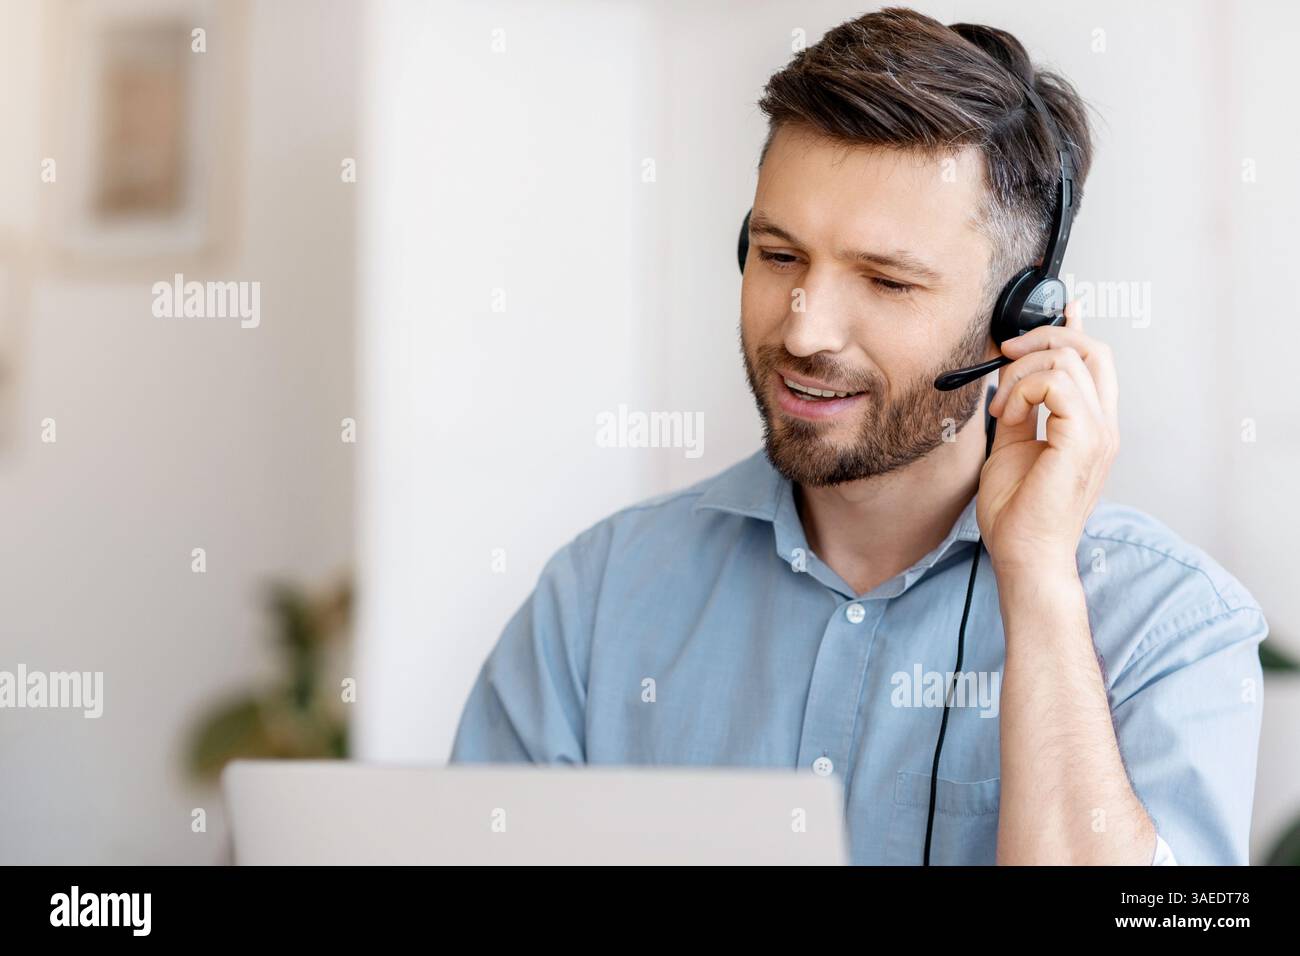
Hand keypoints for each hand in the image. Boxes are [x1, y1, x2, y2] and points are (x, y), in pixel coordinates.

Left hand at [976, 302, 1118, 573]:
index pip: (1096, 363)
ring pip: (1070, 359)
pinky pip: (1057, 384)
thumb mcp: (1014, 446)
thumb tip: (1011, 379)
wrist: (1024, 555)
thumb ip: (1021, 411)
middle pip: (1091, 349)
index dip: (1078, 329)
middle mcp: (1103, 426)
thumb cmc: (1018, 513)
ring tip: (1002, 407)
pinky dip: (1024, 389)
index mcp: (1092, 427)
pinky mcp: (1083, 440)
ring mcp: (1099, 433)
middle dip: (1042, 339)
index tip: (1064, 308)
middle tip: (1005, 355)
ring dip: (1023, 372)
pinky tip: (1008, 415)